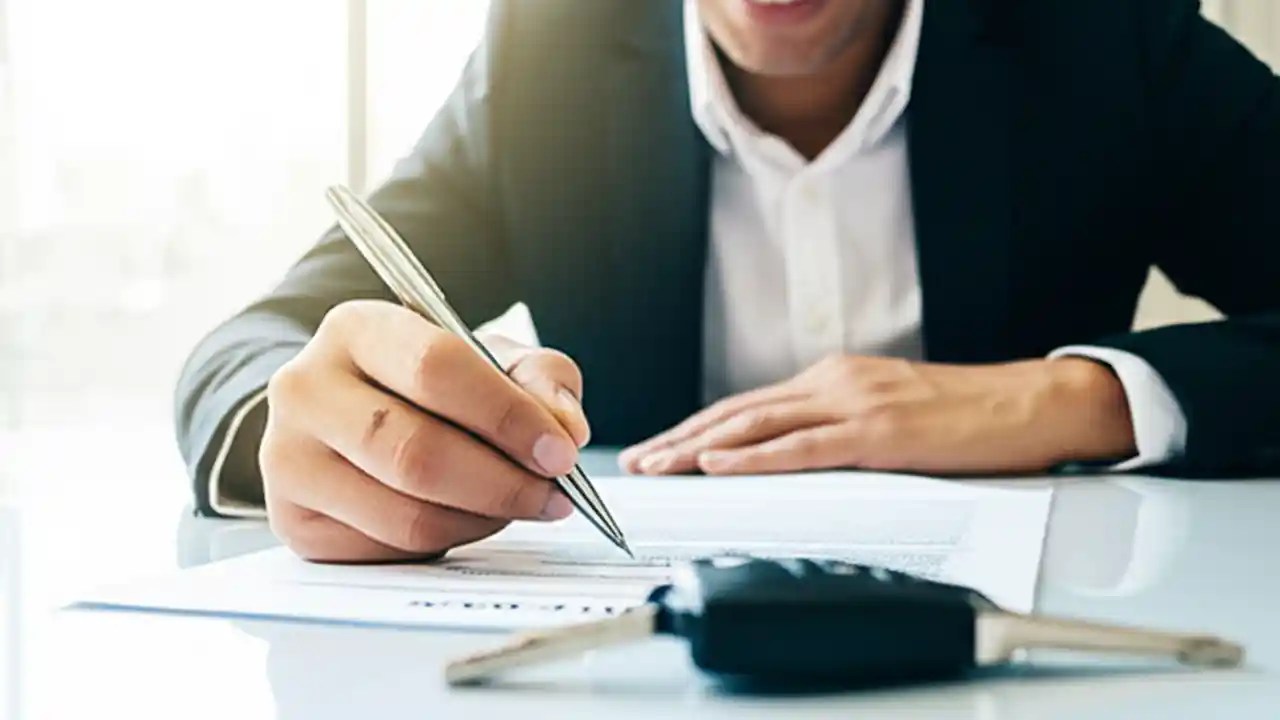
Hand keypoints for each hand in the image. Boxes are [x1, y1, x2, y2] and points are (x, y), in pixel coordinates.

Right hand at [259, 300, 588, 562]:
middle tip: (554, 495)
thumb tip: (566, 429)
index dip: (507, 416)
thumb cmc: (426, 386)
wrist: (347, 420)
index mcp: (356, 329)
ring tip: (519, 506)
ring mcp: (289, 460)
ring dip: (482, 519)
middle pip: (415, 451)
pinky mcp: (294, 522)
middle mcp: (307, 390)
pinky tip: (469, 518)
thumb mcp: (488, 360)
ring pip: (406, 513)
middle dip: (503, 481)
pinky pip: (389, 550)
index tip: (561, 451)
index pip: (435, 368)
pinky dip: (448, 542)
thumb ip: (538, 379)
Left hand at [620, 355, 1134, 475]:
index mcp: (836, 379)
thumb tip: (799, 455)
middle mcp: (835, 382)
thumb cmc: (969, 416)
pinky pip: (803, 447)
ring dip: (697, 447)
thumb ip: (843, 428)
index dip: (698, 427)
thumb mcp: (891, 413)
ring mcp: (855, 403)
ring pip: (757, 424)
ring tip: (657, 465)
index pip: (750, 405)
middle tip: (637, 460)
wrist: (1032, 403)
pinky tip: (718, 464)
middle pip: (738, 411)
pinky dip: (753, 456)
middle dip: (679, 437)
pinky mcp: (880, 432)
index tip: (661, 447)